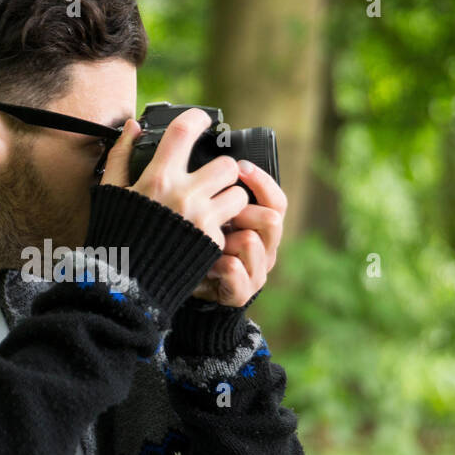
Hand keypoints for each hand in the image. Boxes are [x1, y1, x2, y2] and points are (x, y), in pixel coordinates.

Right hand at [99, 108, 247, 251]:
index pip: (184, 130)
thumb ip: (121, 156)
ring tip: (214, 207)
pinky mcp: (212, 242)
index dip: (198, 119)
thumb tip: (132, 127)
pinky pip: (230, 226)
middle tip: (212, 180)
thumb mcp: (111, 192)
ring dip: (230, 199)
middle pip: (226, 165)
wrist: (125, 282)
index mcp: (158, 178)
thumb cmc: (116, 236)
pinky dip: (222, 228)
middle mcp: (183, 195)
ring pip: (238, 195)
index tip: (203, 121)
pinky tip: (205, 232)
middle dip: (222, 171)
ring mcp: (201, 219)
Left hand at [190, 160, 285, 306]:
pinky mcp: (242, 292)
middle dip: (242, 211)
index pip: (276, 200)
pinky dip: (215, 264)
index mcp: (259, 227)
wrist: (179, 290)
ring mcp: (256, 272)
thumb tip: (220, 162)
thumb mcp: (203, 213)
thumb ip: (213, 188)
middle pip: (272, 218)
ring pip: (251, 241)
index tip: (241, 166)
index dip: (262, 182)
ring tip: (203, 243)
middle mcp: (265, 248)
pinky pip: (233, 269)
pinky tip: (202, 263)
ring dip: (224, 239)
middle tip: (215, 212)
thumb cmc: (191, 246)